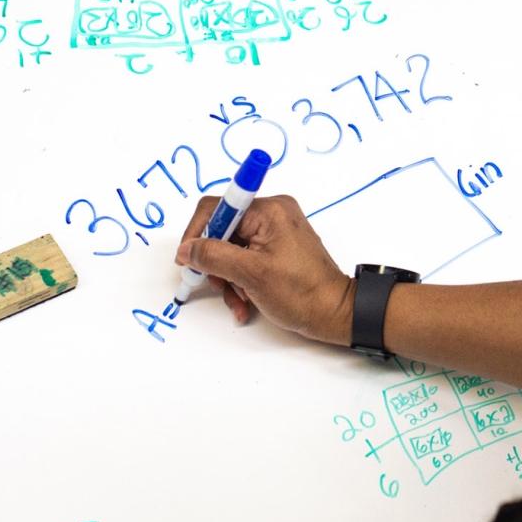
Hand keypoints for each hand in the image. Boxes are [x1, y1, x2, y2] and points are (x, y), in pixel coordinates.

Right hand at [177, 195, 353, 343]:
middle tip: (217, 285)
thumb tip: (186, 249)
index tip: (189, 260)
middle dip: (216, 264)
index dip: (197, 233)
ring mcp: (275, 232)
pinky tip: (246, 303)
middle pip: (222, 231)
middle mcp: (272, 214)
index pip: (216, 208)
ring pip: (230, 250)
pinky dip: (240, 281)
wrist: (335, 313)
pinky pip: (245, 259)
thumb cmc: (302, 292)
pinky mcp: (276, 249)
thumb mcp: (250, 274)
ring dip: (228, 279)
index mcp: (268, 210)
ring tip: (240, 300)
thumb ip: (213, 256)